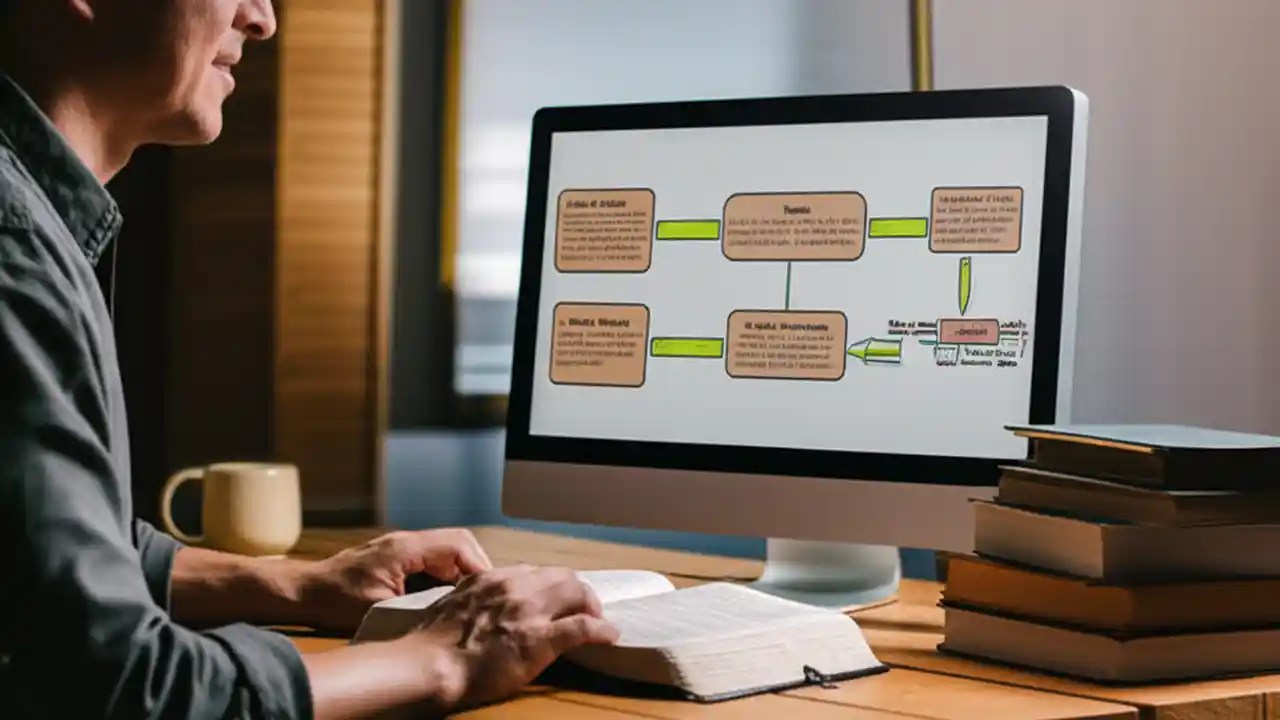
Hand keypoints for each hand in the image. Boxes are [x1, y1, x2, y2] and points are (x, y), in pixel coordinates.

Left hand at [298, 528, 492, 631]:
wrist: (305, 592)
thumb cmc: (336, 599)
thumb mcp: (381, 608)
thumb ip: (420, 604)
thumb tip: (454, 609)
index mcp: (406, 548)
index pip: (458, 544)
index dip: (479, 566)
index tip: (488, 590)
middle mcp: (408, 541)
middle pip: (458, 544)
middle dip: (475, 568)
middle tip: (484, 596)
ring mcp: (403, 548)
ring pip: (447, 552)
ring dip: (460, 574)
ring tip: (468, 601)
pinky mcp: (398, 558)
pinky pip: (433, 561)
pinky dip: (445, 577)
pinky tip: (445, 600)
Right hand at [412, 565, 620, 711]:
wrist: (429, 664)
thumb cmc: (431, 643)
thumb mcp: (451, 604)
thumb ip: (473, 598)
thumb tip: (480, 606)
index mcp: (491, 578)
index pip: (533, 571)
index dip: (548, 586)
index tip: (552, 598)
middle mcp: (514, 586)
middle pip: (561, 576)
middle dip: (576, 591)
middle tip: (582, 609)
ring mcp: (529, 611)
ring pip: (577, 591)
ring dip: (591, 605)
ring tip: (597, 621)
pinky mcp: (540, 638)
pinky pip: (582, 627)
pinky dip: (602, 630)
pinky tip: (609, 636)